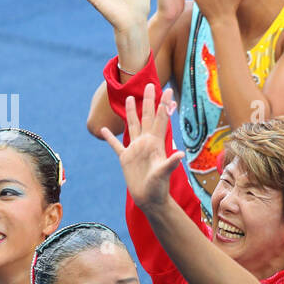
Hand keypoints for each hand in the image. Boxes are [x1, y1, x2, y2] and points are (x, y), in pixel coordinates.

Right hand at [100, 84, 183, 208]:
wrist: (150, 199)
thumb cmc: (159, 188)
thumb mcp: (164, 174)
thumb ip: (170, 163)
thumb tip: (180, 154)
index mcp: (156, 143)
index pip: (161, 119)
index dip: (164, 105)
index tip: (167, 90)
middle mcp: (146, 142)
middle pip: (147, 116)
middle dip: (148, 101)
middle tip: (151, 84)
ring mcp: (135, 149)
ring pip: (132, 125)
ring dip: (130, 112)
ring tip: (128, 98)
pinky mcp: (125, 158)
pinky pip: (115, 145)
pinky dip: (109, 138)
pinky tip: (104, 130)